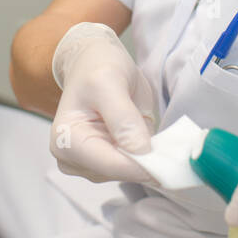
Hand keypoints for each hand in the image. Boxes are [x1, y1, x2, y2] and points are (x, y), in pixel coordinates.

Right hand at [48, 22, 157, 183]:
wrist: (94, 64)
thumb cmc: (96, 68)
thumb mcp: (109, 81)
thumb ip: (123, 117)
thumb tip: (141, 151)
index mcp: (66, 140)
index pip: (110, 165)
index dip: (142, 165)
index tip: (172, 161)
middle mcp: (73, 159)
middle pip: (120, 173)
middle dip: (147, 163)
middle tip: (172, 147)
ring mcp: (90, 164)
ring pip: (129, 174)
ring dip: (149, 160)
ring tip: (159, 136)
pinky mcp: (107, 163)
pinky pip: (133, 168)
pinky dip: (148, 158)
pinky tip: (153, 141)